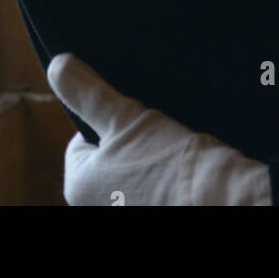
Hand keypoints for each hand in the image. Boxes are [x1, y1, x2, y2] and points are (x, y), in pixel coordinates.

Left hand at [46, 53, 270, 205]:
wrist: (221, 199)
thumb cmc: (166, 162)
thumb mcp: (125, 118)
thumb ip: (90, 93)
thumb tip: (57, 64)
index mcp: (76, 188)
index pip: (82, 140)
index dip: (108, 120)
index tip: (132, 114)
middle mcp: (94, 209)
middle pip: (106, 158)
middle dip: (127, 142)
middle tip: (153, 129)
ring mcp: (127, 213)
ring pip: (130, 175)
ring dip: (146, 159)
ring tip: (169, 145)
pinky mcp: (155, 210)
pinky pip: (151, 190)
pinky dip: (162, 178)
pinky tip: (179, 166)